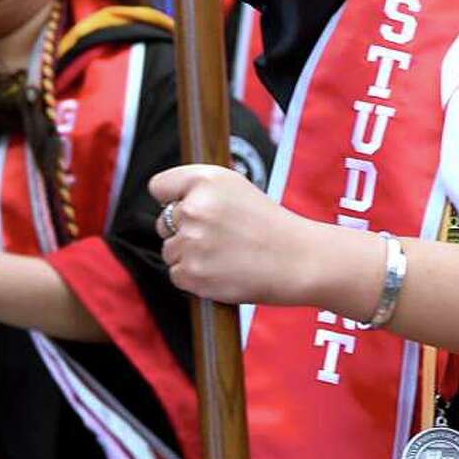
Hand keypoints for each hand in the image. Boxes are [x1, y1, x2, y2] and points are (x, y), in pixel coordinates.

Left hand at [149, 162, 357, 309]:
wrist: (298, 261)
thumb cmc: (269, 225)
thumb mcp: (236, 187)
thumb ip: (199, 188)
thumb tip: (167, 200)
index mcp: (205, 180)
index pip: (159, 187)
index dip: (172, 199)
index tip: (186, 207)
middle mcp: (194, 208)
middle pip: (163, 223)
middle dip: (183, 231)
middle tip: (219, 237)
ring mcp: (191, 242)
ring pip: (170, 251)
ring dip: (190, 256)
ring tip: (225, 254)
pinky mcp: (192, 273)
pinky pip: (177, 275)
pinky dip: (195, 278)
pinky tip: (222, 271)